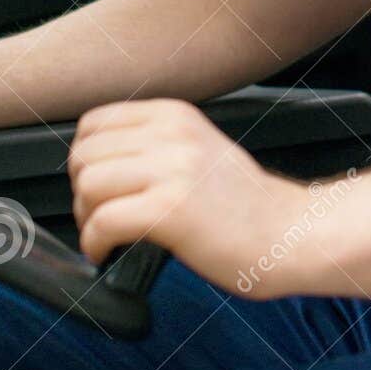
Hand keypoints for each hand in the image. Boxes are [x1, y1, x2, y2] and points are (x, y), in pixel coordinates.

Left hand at [68, 99, 310, 298]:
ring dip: (86, 219)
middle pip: (84, 155)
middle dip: (81, 192)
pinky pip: (104, 222)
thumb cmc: (244, 205)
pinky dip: (95, 244)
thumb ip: (154, 145)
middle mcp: (172, 134)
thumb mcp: (199, 149)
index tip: (98, 187)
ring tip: (106, 236)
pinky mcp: (172, 210)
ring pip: (89, 186)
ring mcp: (173, 170)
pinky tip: (108, 254)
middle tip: (100, 217)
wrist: (289, 234)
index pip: (95, 123)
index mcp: (175, 115)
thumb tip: (95, 164)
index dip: (85, 159)